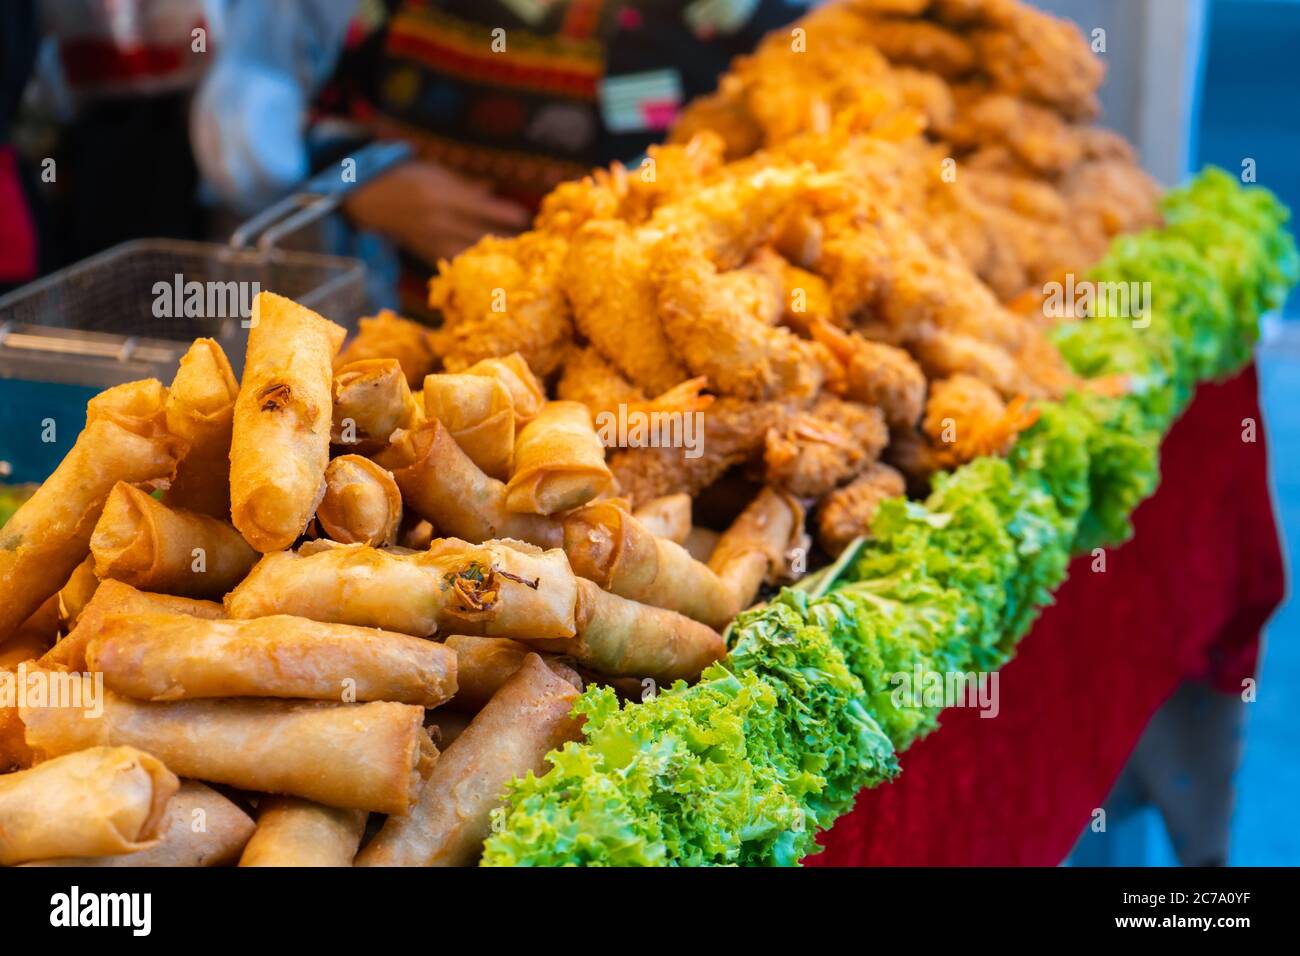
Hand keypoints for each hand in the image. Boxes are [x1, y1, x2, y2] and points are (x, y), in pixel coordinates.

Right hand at [343, 160, 529, 264]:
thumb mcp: (436, 173)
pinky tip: (489, 272)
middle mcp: (438, 220)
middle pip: (478, 233)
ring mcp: (432, 239)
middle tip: (531, 244)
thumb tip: (491, 189)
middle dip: (506, 239)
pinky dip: (471, 266)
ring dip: (492, 257)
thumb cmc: (408, 179)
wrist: (371, 199)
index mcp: (442, 196)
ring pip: (469, 252)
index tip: (525, 217)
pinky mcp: (427, 253)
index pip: (480, 208)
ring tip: (516, 259)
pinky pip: (453, 263)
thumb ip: (464, 185)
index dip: (504, 214)